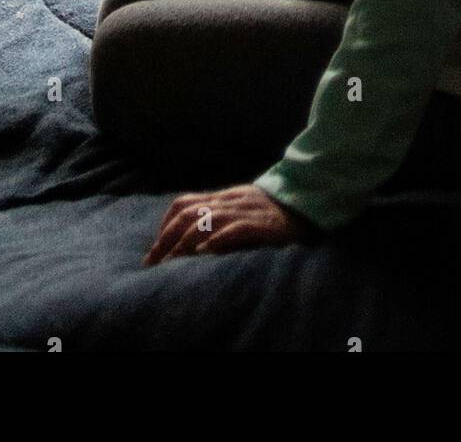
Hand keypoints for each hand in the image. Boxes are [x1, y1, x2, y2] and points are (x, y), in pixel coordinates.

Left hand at [144, 185, 311, 264]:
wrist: (306, 202)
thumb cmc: (271, 212)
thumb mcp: (241, 207)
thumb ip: (220, 216)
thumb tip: (193, 240)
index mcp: (223, 197)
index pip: (184, 203)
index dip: (165, 225)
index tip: (154, 250)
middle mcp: (229, 202)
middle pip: (187, 213)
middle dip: (166, 238)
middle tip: (154, 262)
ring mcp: (244, 212)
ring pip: (205, 220)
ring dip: (184, 243)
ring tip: (172, 262)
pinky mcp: (261, 225)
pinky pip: (235, 229)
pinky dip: (218, 239)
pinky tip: (205, 252)